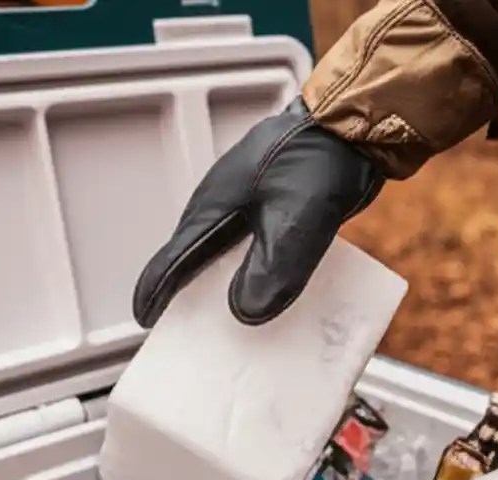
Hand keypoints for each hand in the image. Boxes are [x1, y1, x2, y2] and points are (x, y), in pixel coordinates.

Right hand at [132, 98, 383, 327]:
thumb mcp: (295, 219)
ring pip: (222, 254)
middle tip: (191, 333)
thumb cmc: (316, 160)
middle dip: (187, 296)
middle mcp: (221, 207)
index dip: (156, 292)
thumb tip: (246, 313)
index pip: (172, 258)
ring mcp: (245, 204)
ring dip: (223, 285)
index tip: (148, 320)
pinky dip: (253, 272)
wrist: (350, 128)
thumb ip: (272, 267)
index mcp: (212, 209)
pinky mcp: (271, 205)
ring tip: (232, 321)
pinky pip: (252, 247)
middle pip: (192, 259)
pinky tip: (273, 289)